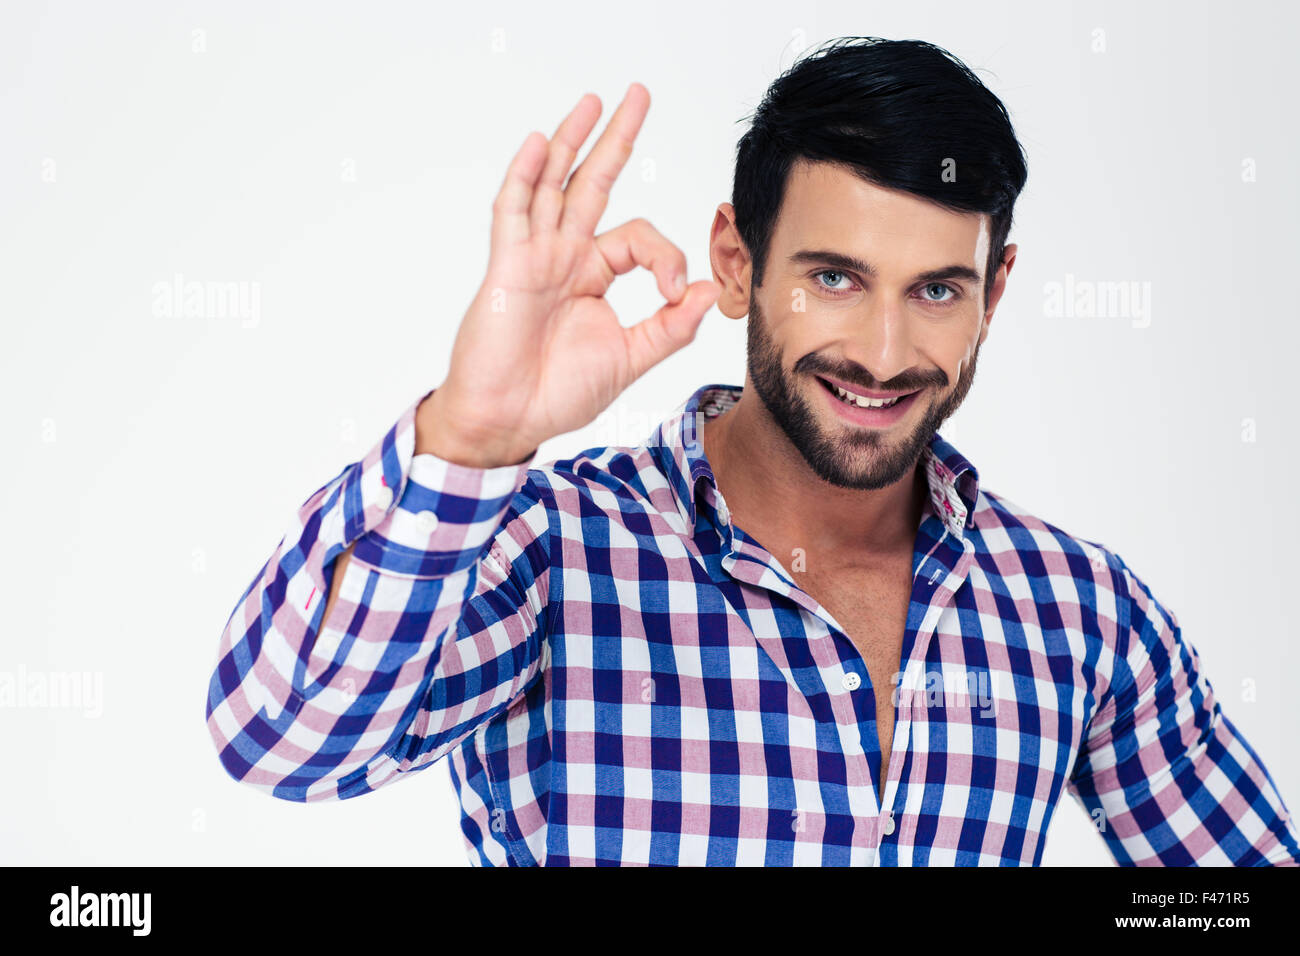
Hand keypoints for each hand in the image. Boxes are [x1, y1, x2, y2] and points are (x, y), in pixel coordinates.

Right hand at [419, 83, 719, 467]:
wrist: (509, 419)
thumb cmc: (557, 393)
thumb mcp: (630, 358)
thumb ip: (670, 326)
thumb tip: (708, 290)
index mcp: (593, 276)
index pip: (639, 238)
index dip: (666, 255)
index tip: (675, 290)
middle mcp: (564, 257)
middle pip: (593, 183)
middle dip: (615, 139)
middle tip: (637, 94)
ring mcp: (533, 257)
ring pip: (553, 185)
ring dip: (570, 141)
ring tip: (594, 100)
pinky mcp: (507, 267)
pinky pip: (514, 212)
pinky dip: (524, 177)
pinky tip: (537, 143)